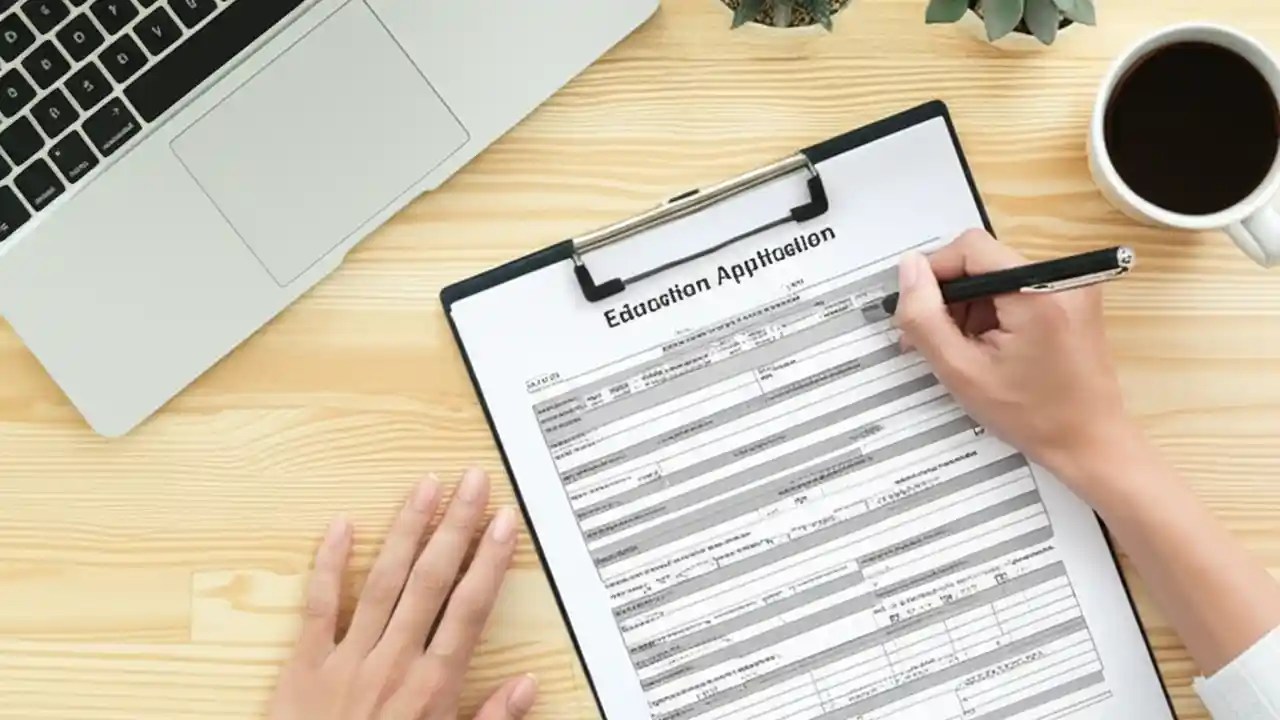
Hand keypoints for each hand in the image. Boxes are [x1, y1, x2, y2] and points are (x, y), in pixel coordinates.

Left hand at [269, 469, 536, 719]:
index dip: (490, 561)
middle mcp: (394, 663)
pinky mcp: (305, 665)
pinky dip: (330, 564)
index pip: (470, 609)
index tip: (505, 522)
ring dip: (407, 530)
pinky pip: (319, 606)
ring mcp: (349, 659)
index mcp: (433, 687)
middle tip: (473, 482)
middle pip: (433, 581)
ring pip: (385, 581)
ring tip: (425, 486)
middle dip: (456, 526)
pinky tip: (341, 525)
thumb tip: (526, 686)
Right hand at [893, 230, 1139, 498]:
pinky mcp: (1074, 299)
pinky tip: (990, 348)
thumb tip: (908, 268)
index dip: (934, 273)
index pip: (970, 248)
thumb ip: (925, 317)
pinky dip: (995, 312)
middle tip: (934, 341)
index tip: (918, 312)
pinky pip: (1019, 289)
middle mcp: (1062, 277)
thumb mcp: (962, 371)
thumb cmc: (1031, 416)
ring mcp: (1072, 287)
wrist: (1090, 443)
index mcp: (1038, 290)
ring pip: (998, 275)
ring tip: (965, 350)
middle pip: (984, 260)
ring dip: (972, 307)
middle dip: (952, 296)